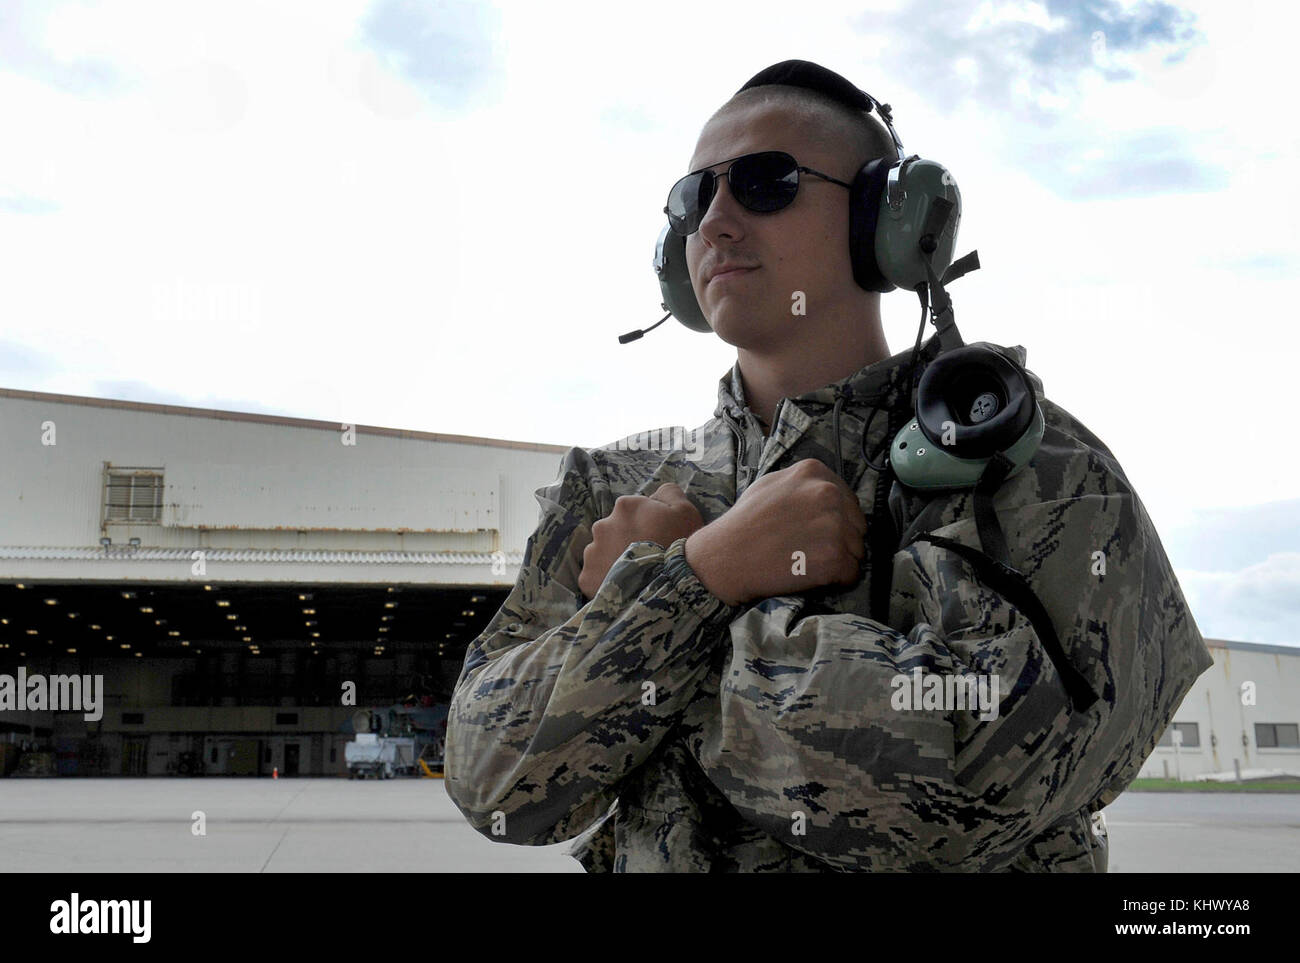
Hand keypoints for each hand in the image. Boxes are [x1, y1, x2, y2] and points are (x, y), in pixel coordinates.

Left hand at [578, 482, 704, 599]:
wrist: (669, 587)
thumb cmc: (679, 546)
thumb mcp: (686, 511)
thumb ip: (668, 493)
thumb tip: (657, 493)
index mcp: (625, 506)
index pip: (632, 511)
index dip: (647, 525)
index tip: (658, 539)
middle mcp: (603, 525)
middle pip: (615, 532)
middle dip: (626, 542)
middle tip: (647, 559)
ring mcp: (592, 552)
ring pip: (602, 553)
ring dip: (614, 561)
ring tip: (636, 576)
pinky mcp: (587, 578)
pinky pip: (595, 577)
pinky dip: (606, 582)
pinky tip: (625, 588)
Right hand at [684, 458, 865, 605]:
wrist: (724, 556)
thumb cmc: (744, 523)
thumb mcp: (771, 484)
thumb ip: (803, 484)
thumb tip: (828, 493)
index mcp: (814, 473)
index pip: (848, 500)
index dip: (836, 520)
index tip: (817, 532)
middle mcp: (828, 493)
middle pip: (857, 525)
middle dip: (841, 540)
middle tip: (811, 550)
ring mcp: (833, 525)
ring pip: (857, 550)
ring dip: (839, 561)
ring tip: (808, 562)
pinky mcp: (834, 557)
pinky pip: (852, 573)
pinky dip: (837, 580)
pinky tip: (812, 576)